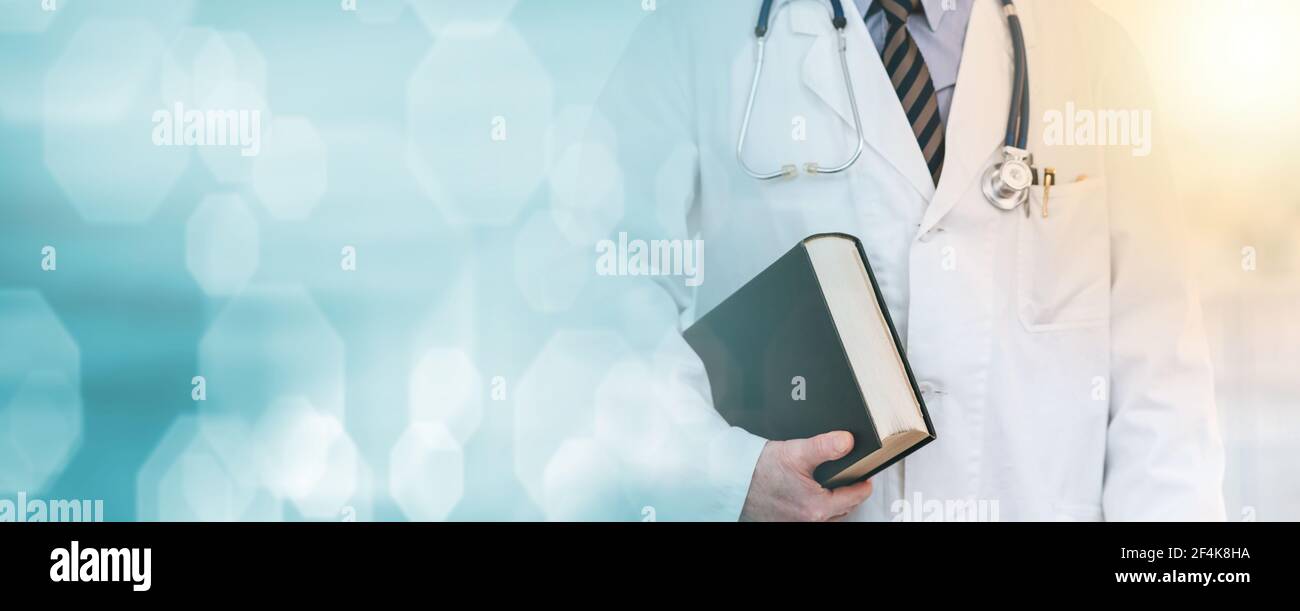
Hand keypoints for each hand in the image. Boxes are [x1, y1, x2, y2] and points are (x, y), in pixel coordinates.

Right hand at [739, 431, 873, 521]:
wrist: (730, 481)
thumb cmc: (758, 469)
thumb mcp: (795, 451)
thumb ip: (824, 446)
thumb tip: (848, 441)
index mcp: (816, 507)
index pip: (855, 497)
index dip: (863, 483)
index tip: (866, 475)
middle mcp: (808, 522)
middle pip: (844, 508)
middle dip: (849, 492)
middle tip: (849, 476)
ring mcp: (796, 525)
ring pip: (828, 516)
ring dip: (834, 503)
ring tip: (831, 484)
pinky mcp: (785, 524)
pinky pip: (811, 519)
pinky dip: (816, 508)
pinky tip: (809, 493)